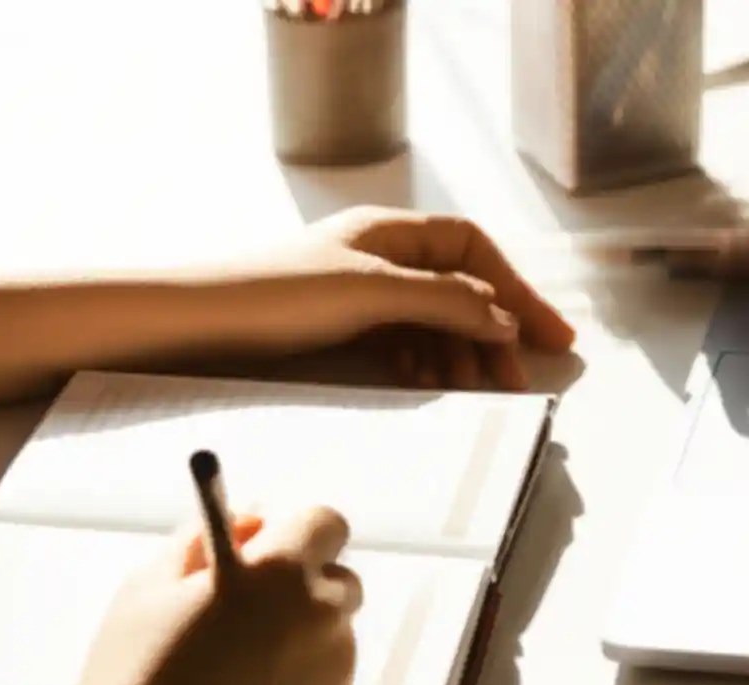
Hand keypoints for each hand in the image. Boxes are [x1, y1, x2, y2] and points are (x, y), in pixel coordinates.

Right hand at [62, 507, 362, 684]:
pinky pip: (329, 682)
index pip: (324, 522)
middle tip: (252, 614)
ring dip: (300, 638)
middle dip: (302, 588)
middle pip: (336, 579)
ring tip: (238, 670)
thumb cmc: (134, 680)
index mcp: (278, 573)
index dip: (297, 533)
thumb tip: (252, 520)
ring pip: (332, 633)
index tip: (273, 549)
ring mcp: (336, 669)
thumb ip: (207, 538)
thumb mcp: (149, 587)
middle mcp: (320, 615)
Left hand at [260, 206, 575, 390]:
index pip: (475, 250)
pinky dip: (424, 362)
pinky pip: (403, 341)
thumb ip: (446, 302)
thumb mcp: (373, 291)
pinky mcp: (343, 325)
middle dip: (493, 332)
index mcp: (393, 231)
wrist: (198, 323)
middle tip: (521, 379)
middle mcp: (384, 256)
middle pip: (460, 289)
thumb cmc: (280, 294)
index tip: (549, 334)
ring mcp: (363, 292)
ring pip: (433, 321)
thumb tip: (505, 319)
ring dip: (460, 353)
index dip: (517, 289)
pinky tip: (429, 383)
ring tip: (477, 389)